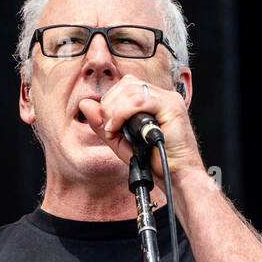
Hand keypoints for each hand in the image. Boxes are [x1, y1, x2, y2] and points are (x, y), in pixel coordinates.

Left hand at [78, 74, 205, 188]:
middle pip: (127, 83)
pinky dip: (122, 114)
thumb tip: (85, 104)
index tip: (107, 125)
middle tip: (109, 127)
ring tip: (113, 130)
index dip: (110, 101)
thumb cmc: (156, 163)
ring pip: (131, 90)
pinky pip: (140, 100)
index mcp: (153, 100)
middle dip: (110, 104)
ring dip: (114, 110)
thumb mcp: (122, 142)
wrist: (176, 178)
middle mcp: (162, 96)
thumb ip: (104, 124)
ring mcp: (169, 99)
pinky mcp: (172, 107)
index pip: (125, 86)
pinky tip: (118, 128)